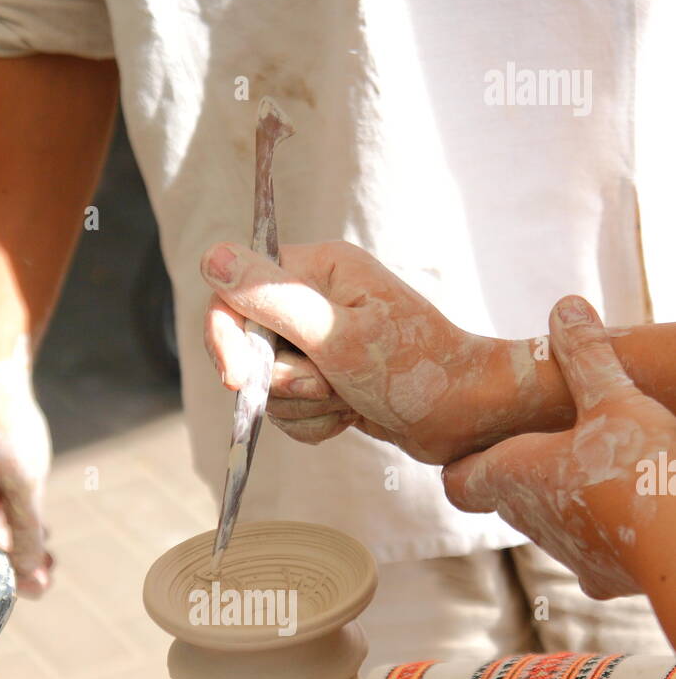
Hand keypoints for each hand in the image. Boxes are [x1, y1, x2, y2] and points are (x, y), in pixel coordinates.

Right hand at [0, 391, 52, 597]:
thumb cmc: (6, 427)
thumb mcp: (22, 484)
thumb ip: (25, 530)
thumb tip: (30, 574)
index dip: (12, 577)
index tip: (41, 589)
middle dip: (22, 564)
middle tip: (51, 578)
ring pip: (1, 530)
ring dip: (27, 547)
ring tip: (52, 563)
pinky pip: (6, 511)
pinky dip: (25, 525)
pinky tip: (46, 537)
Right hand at [201, 239, 512, 462]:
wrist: (466, 417)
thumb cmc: (414, 370)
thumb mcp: (337, 335)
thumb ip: (272, 298)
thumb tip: (211, 256)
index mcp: (318, 269)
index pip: (235, 292)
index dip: (229, 339)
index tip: (239, 380)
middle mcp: (315, 298)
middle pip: (250, 347)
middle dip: (285, 381)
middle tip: (330, 384)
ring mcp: (321, 341)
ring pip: (269, 385)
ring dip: (305, 405)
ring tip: (349, 399)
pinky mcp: (328, 378)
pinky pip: (290, 409)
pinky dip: (314, 421)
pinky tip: (350, 415)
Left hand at [443, 296, 675, 599]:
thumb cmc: (638, 470)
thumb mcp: (615, 398)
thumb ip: (586, 355)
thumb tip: (564, 306)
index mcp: (514, 476)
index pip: (458, 481)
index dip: (464, 461)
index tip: (481, 439)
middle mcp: (527, 521)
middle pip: (505, 497)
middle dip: (525, 468)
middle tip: (554, 437)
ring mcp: (563, 554)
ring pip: (549, 523)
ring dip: (566, 498)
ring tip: (601, 469)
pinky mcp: (601, 577)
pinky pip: (590, 551)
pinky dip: (602, 531)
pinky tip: (630, 510)